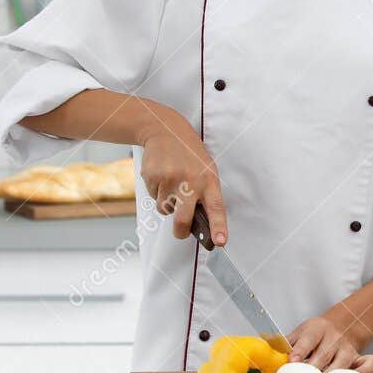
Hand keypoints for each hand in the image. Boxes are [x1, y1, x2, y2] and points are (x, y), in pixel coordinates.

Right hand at [140, 109, 226, 244]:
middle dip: (180, 231)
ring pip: (165, 208)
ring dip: (167, 202)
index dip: (218, 227)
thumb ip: (205, 193)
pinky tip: (161, 176)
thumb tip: (199, 222)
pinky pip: (153, 197)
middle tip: (180, 232)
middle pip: (183, 219)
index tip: (220, 242)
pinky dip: (156, 191)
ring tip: (172, 182)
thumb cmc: (190, 155)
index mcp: (209, 180)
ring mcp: (170, 179)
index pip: (216, 207)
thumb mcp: (206, 169)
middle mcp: (190, 181)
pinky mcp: (152, 177)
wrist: (166, 130)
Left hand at [286, 316, 372, 371]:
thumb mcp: (299, 332)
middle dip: (312, 369)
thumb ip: (285, 343)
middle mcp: (334, 338)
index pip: (308, 339)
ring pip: (342, 364)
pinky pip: (368, 364)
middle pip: (323, 355)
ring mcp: (348, 349)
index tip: (292, 360)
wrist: (343, 324)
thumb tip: (267, 353)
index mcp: (316, 329)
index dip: (300, 350)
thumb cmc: (315, 334)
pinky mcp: (360, 357)